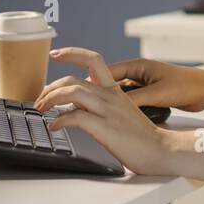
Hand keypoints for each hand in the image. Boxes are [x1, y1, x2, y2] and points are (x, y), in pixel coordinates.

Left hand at [33, 47, 180, 175]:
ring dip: (50, 99)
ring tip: (42, 109)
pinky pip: (74, 117)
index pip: (94, 60)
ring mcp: (107, 111)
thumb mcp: (122, 113)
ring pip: (71, 92)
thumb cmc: (143, 138)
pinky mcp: (104, 127)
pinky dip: (59, 120)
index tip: (56, 53)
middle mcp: (110, 96)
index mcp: (116, 90)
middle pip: (73, 78)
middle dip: (50, 87)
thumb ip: (102, 106)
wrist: (162, 151)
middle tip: (41, 99)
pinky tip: (56, 127)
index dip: (72, 53)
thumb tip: (77, 109)